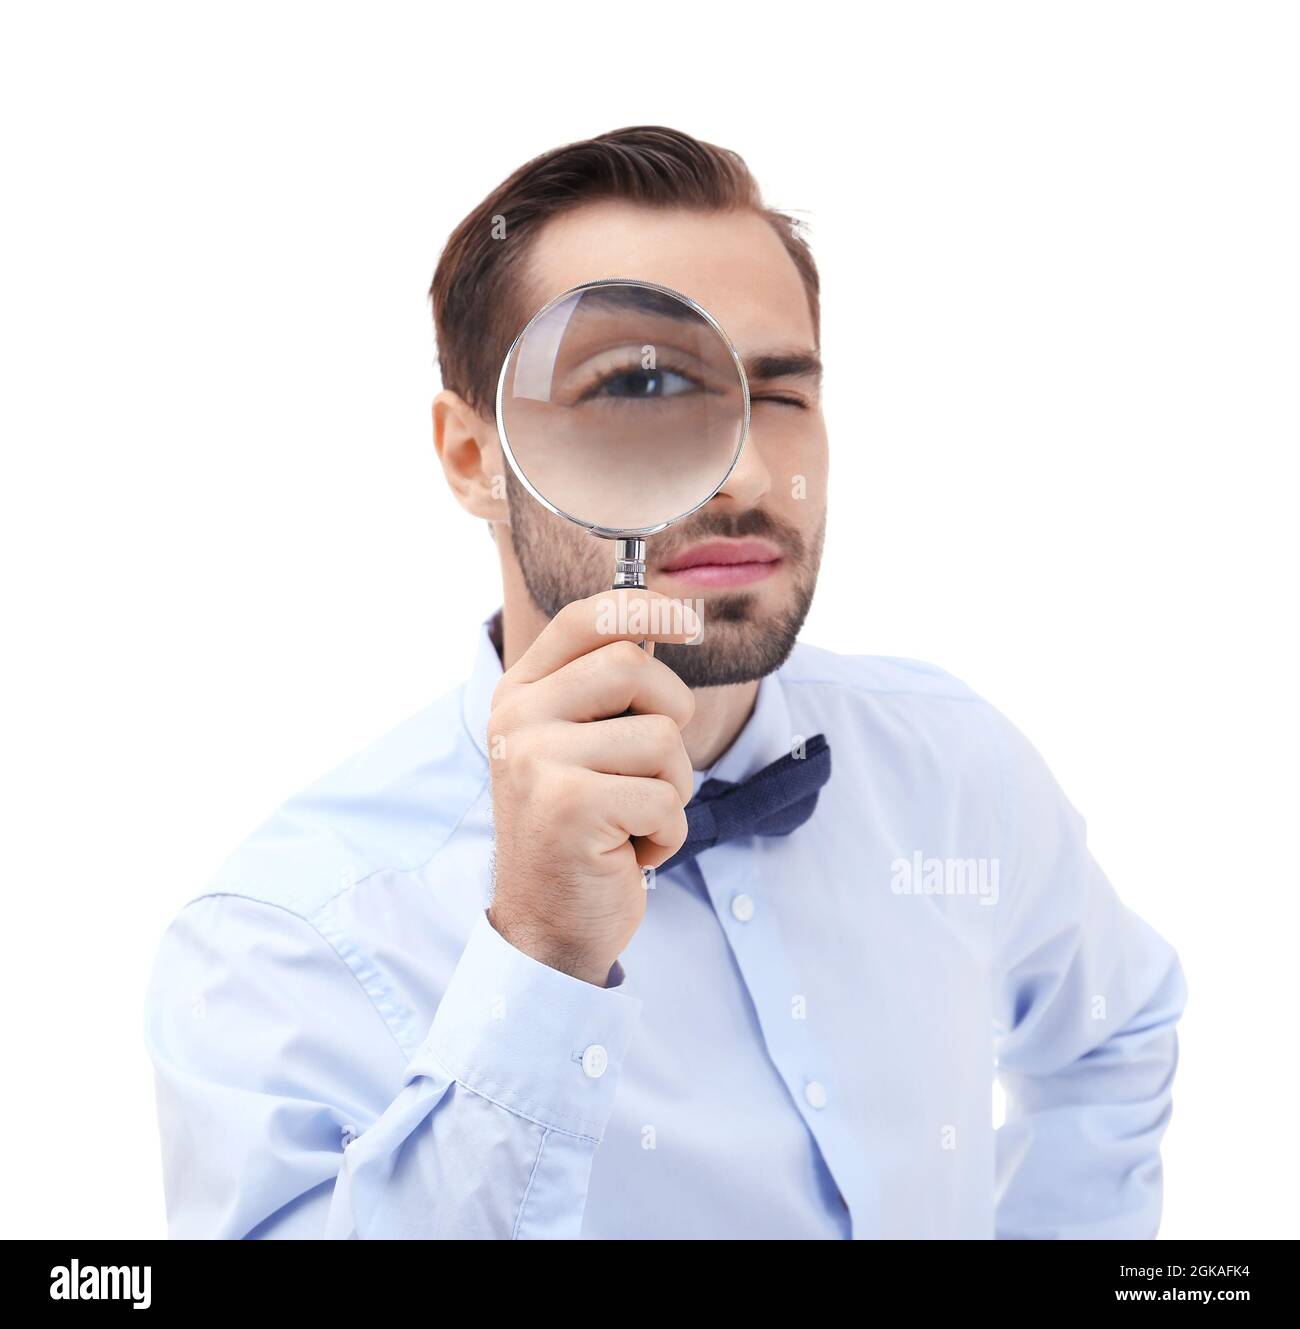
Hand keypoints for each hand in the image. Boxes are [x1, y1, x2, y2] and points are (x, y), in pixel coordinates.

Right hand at [486, 590, 699, 985]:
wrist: (548, 925)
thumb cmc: (581, 831)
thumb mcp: (580, 746)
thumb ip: (604, 689)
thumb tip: (667, 618)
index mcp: (521, 694)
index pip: (585, 619)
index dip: (646, 607)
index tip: (689, 622)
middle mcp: (518, 719)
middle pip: (632, 666)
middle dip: (671, 717)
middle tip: (653, 768)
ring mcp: (537, 761)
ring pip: (660, 738)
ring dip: (673, 788)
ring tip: (636, 818)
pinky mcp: (568, 807)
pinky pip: (665, 798)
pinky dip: (668, 832)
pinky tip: (632, 851)